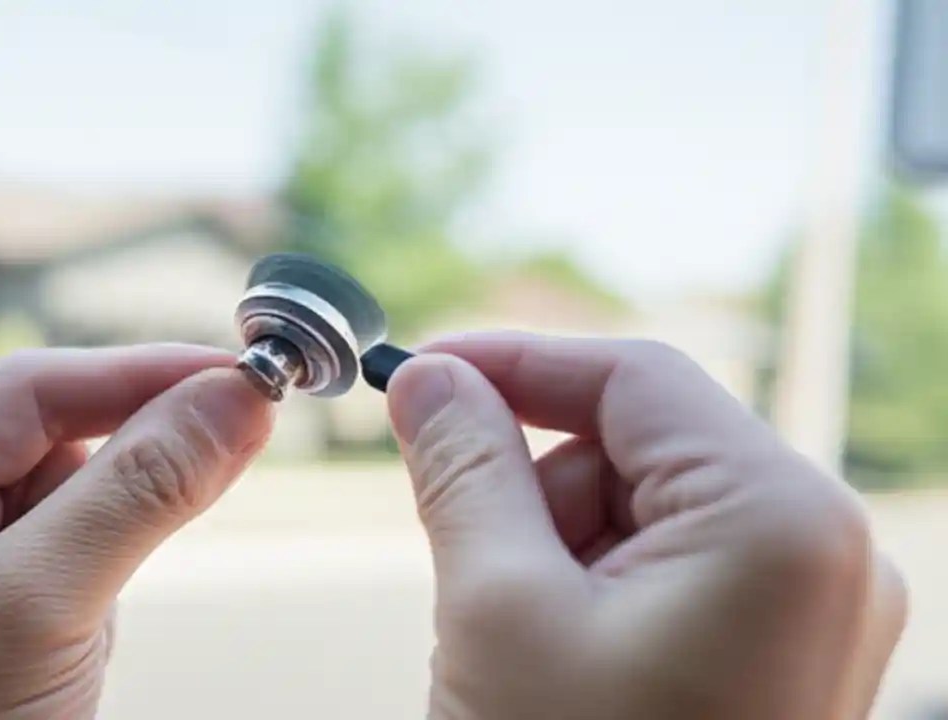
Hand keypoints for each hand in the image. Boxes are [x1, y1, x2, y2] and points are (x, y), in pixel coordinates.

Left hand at [0, 345, 272, 718]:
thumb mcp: (39, 607)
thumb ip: (138, 491)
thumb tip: (231, 398)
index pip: (28, 391)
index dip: (139, 373)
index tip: (238, 376)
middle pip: (56, 431)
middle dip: (144, 439)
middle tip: (245, 427)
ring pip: (79, 489)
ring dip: (129, 513)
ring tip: (111, 587)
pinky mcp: (3, 605)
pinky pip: (81, 547)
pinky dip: (116, 562)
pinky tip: (93, 622)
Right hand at [386, 333, 905, 719]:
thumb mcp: (498, 609)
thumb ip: (464, 468)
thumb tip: (429, 380)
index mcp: (778, 522)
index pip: (633, 378)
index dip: (515, 362)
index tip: (423, 373)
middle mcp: (823, 554)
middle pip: (641, 446)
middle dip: (539, 487)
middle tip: (474, 568)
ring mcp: (812, 608)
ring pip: (650, 510)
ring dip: (560, 549)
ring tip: (524, 647)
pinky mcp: (782, 649)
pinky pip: (674, 569)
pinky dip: (597, 589)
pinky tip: (564, 663)